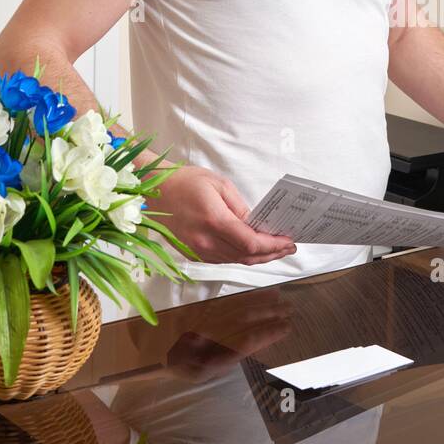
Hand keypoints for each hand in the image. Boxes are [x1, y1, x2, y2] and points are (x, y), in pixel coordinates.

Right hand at [153, 166, 295, 264]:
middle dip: (272, 254)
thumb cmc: (185, 182)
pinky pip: (223, 259)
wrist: (153, 191)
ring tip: (276, 249)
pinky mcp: (193, 254)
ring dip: (258, 258)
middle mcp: (205, 242)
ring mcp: (198, 251)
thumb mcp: (220, 186)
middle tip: (289, 247)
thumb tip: (258, 226)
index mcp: (214, 221)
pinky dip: (241, 256)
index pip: (251, 244)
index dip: (273, 246)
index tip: (289, 242)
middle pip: (247, 257)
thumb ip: (241, 209)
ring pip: (236, 261)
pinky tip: (253, 249)